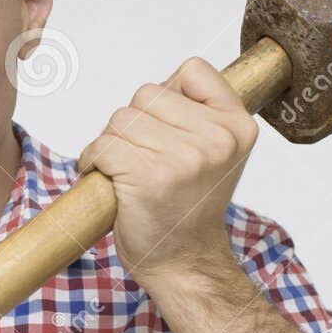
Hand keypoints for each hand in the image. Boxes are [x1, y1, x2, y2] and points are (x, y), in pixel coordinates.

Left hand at [77, 57, 257, 289]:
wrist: (183, 261)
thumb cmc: (188, 206)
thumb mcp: (214, 153)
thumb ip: (196, 114)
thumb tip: (154, 89)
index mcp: (238, 126)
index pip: (193, 70)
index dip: (169, 93)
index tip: (167, 128)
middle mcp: (218, 138)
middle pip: (147, 94)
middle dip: (133, 124)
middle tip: (143, 158)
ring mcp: (185, 157)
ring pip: (120, 119)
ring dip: (111, 144)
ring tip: (127, 172)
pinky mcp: (150, 175)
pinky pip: (103, 146)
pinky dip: (93, 161)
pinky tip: (106, 179)